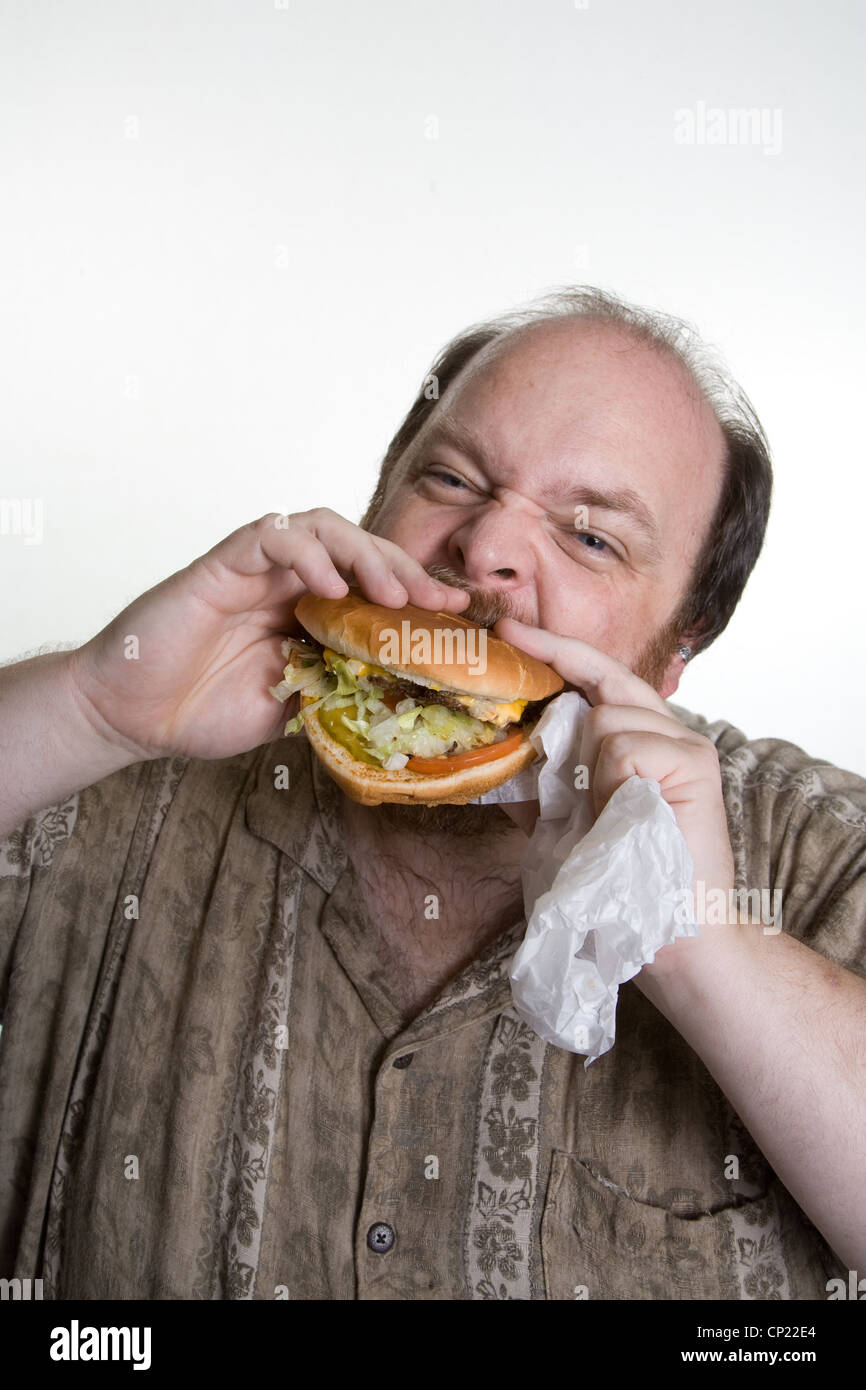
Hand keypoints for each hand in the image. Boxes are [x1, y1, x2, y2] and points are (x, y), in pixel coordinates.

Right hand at [67, 508, 469, 762]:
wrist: (133, 717)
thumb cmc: (201, 710)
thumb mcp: (289, 710)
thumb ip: (333, 691)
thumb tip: (398, 697)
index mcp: (307, 610)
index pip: (373, 584)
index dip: (417, 593)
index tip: (459, 615)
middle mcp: (287, 580)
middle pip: (358, 546)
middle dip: (403, 569)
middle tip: (436, 600)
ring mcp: (255, 569)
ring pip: (321, 527)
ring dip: (364, 553)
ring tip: (391, 591)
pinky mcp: (221, 565)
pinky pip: (270, 535)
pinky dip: (306, 553)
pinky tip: (331, 586)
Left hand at [493, 617, 735, 975]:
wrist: (671, 938)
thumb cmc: (618, 884)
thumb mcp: (561, 825)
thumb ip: (538, 785)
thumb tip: (491, 755)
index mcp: (641, 737)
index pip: (598, 677)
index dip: (556, 652)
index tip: (508, 630)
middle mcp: (669, 729)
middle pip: (603, 679)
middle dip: (556, 661)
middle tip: (507, 635)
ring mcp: (687, 742)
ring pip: (607, 718)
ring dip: (588, 768)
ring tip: (606, 814)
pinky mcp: (696, 762)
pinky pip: (624, 746)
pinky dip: (609, 781)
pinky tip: (625, 814)